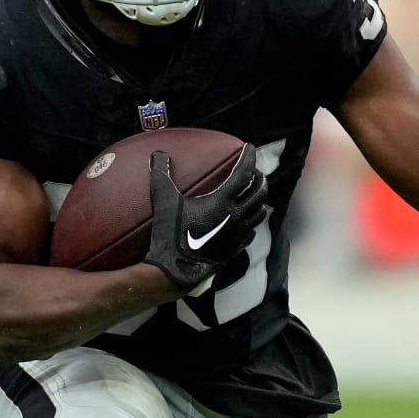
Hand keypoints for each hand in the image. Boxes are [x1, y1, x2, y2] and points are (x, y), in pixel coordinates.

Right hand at [144, 144, 267, 288]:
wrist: (175, 270)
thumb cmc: (170, 234)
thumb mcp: (164, 201)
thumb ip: (161, 175)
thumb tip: (158, 154)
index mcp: (222, 201)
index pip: (243, 173)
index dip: (249, 157)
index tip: (250, 147)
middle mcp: (236, 216)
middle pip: (259, 192)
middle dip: (260, 178)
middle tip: (254, 171)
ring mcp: (238, 234)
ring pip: (259, 212)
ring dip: (259, 199)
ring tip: (253, 193)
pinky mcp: (235, 249)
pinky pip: (251, 231)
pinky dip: (252, 221)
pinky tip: (245, 220)